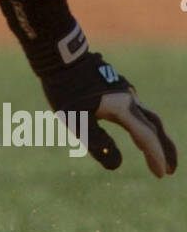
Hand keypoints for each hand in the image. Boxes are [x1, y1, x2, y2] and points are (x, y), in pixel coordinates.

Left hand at [41, 53, 177, 176]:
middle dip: (165, 148)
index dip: (155, 156)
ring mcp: (124, 92)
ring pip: (147, 118)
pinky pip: (137, 112)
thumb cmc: (64, 89)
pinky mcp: (117, 89)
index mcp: (122, 107)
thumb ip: (96, 142)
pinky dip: (143, 127)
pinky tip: (136, 134)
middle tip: (171, 170)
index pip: (146, 136)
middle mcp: (129, 99)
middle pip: (155, 126)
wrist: (60, 57)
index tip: (161, 174)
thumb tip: (116, 165)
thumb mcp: (76, 119)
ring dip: (155, 138)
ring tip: (156, 155)